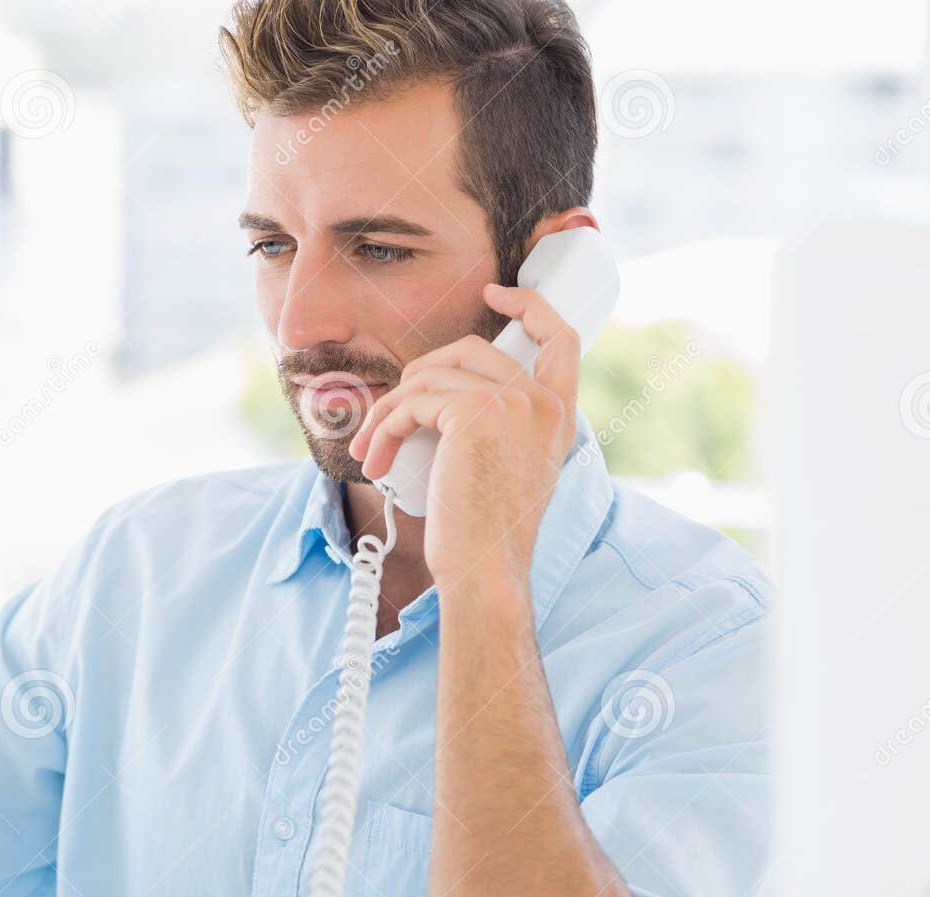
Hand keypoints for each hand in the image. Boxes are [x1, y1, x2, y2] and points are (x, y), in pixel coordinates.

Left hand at [347, 282, 579, 593]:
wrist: (486, 570)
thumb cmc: (485, 533)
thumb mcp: (508, 467)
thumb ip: (498, 425)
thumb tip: (438, 394)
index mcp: (558, 415)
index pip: (559, 338)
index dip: (528, 306)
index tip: (493, 294)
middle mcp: (543, 402)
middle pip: (470, 349)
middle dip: (418, 376)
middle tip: (389, 414)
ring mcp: (513, 403)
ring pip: (431, 375)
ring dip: (389, 410)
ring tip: (371, 446)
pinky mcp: (475, 412)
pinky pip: (412, 401)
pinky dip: (383, 427)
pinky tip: (374, 457)